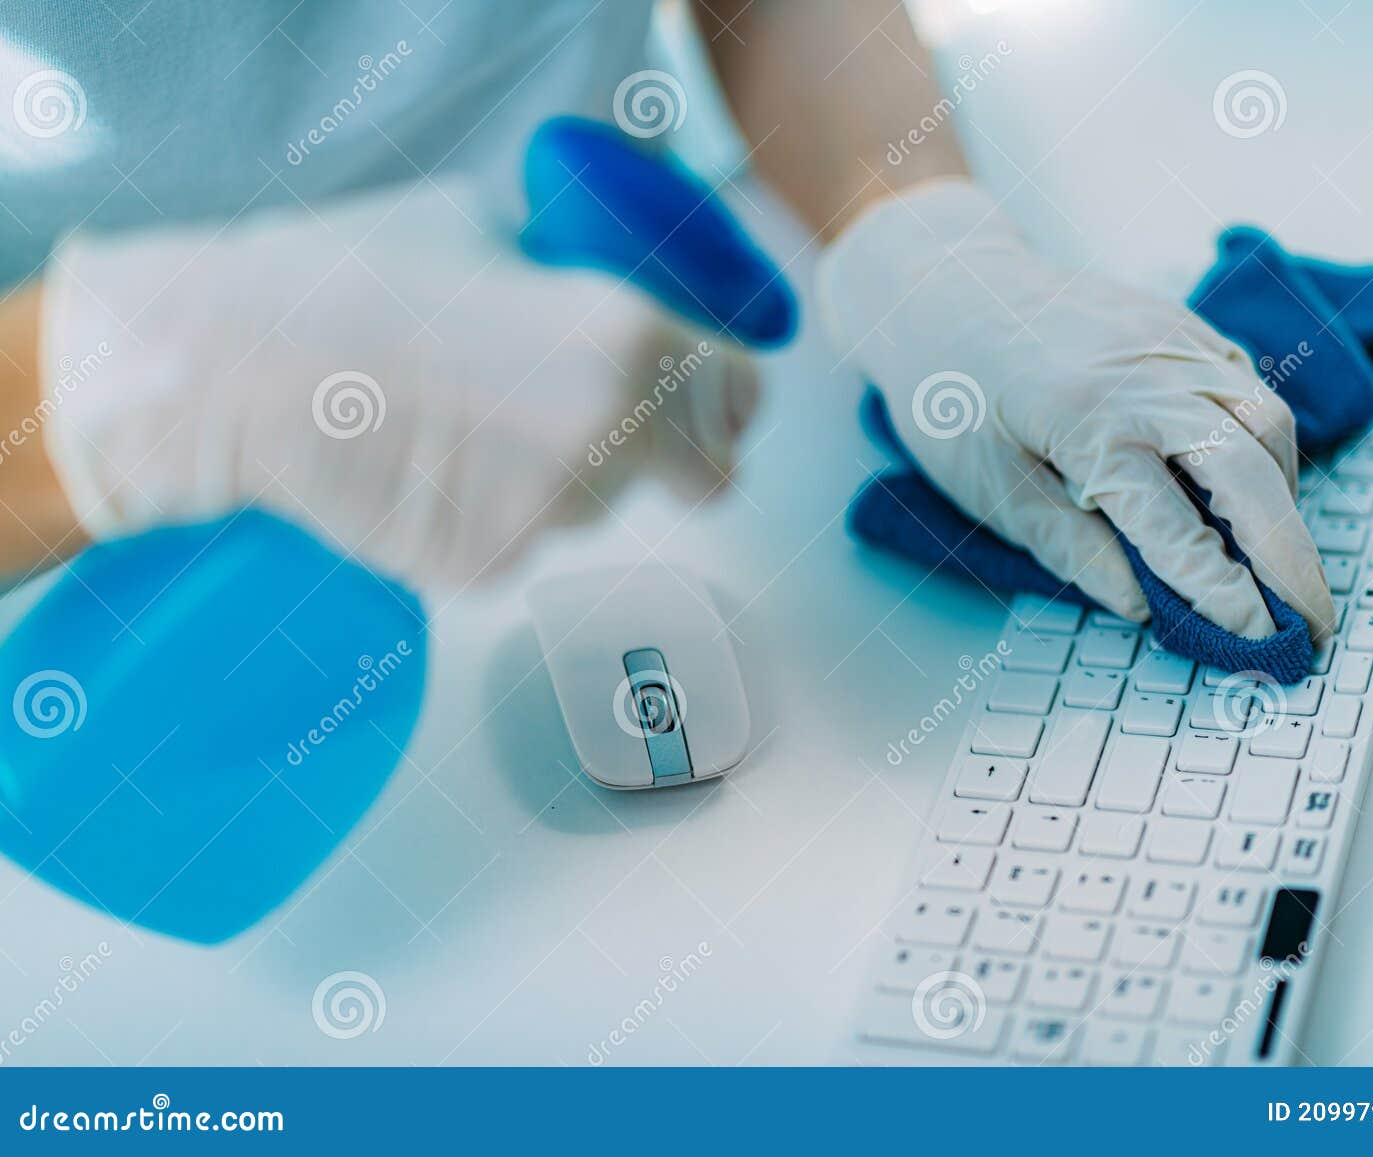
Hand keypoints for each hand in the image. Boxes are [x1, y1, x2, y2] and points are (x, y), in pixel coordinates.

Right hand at [39, 181, 757, 591]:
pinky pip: (518, 543)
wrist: (237, 364)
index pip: (741, 396)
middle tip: (592, 424)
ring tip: (468, 427)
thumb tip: (606, 276)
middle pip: (695, 476)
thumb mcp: (487, 227)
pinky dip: (490, 518)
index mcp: (629, 340)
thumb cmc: (354, 275)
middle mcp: (610, 437)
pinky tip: (426, 469)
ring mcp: (550, 514)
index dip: (735, 403)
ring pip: (595, 509)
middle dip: (665, 457)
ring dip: (565, 480)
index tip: (721, 411)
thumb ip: (572, 266)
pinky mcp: (486, 569)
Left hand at [817, 179, 1333, 639]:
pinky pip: (1249, 388)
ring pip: (1267, 423)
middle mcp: (1147, 378)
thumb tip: (1142, 607)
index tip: (1260, 643)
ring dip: (1286, 499)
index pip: (1179, 530)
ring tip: (1282, 564)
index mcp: (1089, 425)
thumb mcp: (988, 488)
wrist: (943, 284)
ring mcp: (1173, 343)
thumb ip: (1070, 550)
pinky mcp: (1181, 327)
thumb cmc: (951, 392)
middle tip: (1315, 622)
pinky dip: (1267, 446)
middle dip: (1292, 558)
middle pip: (1252, 474)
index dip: (1225, 595)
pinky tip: (1254, 489)